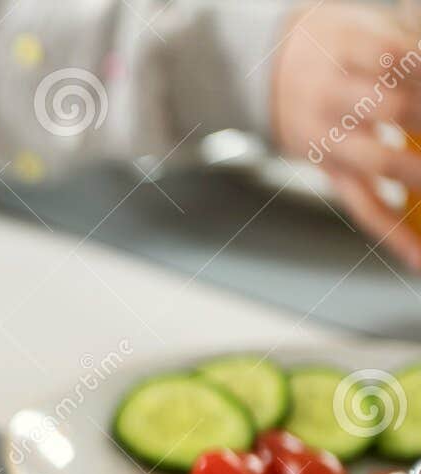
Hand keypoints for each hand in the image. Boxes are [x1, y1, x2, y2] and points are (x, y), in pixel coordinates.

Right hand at [274, 4, 420, 267]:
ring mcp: (326, 141)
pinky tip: (417, 254)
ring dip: (420, 174)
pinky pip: (361, 205)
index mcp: (341, 52)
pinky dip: (392, 232)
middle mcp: (330, 99)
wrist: (261, 69)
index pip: (391, 58)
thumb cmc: (327, 44)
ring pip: (378, 162)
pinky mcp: (327, 171)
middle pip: (389, 110)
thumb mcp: (358, 25)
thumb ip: (402, 42)